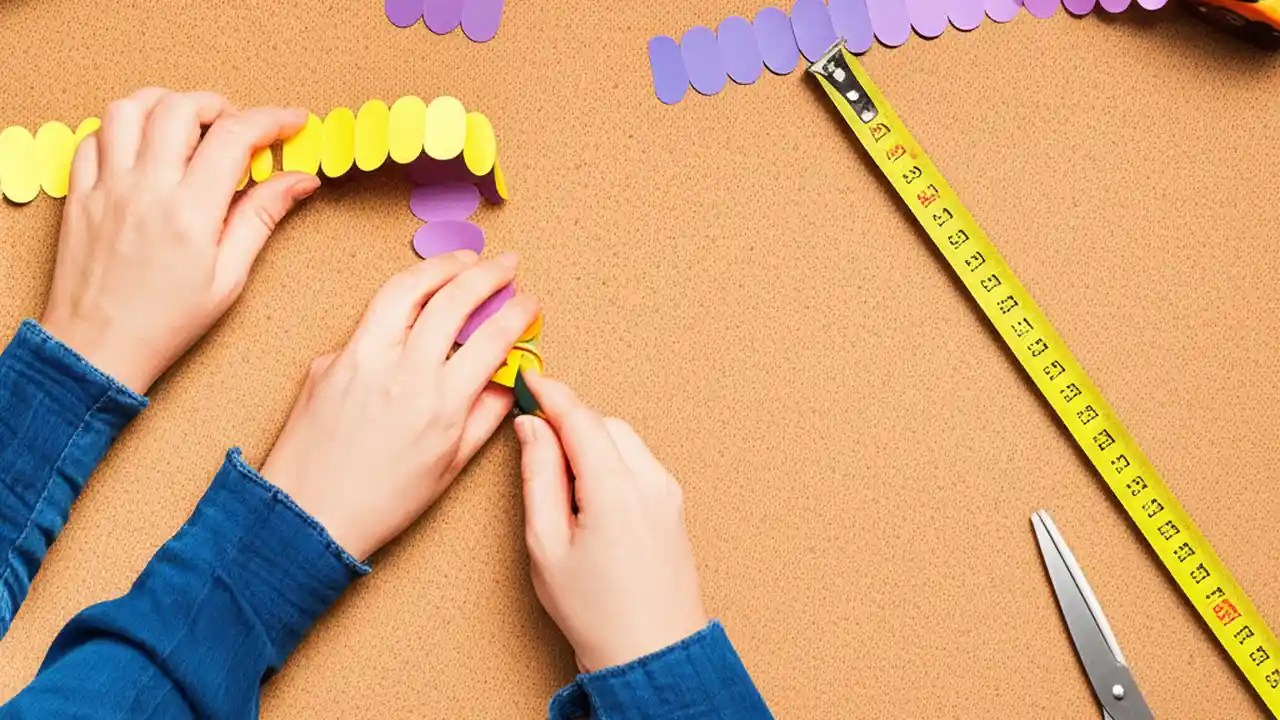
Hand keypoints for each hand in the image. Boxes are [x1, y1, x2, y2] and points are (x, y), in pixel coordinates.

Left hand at [40, 87, 318, 393]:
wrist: (99, 349)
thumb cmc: (167, 322)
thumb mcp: (229, 277)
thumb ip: (261, 218)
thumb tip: (301, 180)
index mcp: (190, 212)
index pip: (234, 136)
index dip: (271, 119)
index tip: (291, 121)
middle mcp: (145, 189)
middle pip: (180, 107)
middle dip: (219, 105)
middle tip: (237, 128)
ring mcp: (106, 187)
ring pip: (129, 108)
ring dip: (165, 103)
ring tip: (187, 126)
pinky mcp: (80, 193)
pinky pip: (93, 137)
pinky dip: (122, 129)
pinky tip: (143, 150)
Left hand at [260, 251, 538, 560]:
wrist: (308, 517)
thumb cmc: (380, 502)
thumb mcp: (450, 467)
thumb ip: (484, 417)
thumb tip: (509, 381)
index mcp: (440, 404)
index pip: (492, 337)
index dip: (517, 311)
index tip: (528, 301)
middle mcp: (403, 373)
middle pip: (453, 299)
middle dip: (486, 272)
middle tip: (504, 263)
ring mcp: (362, 360)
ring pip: (404, 289)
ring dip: (439, 266)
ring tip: (461, 260)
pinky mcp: (331, 359)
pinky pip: (369, 322)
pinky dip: (396, 307)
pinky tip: (411, 311)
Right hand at [515, 374, 708, 672]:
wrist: (652, 653)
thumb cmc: (595, 610)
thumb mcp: (546, 544)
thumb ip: (538, 477)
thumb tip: (532, 429)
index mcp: (615, 488)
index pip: (581, 417)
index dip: (551, 392)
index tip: (529, 376)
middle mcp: (649, 481)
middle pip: (604, 424)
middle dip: (569, 420)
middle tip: (534, 437)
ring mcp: (667, 493)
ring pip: (624, 440)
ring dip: (591, 440)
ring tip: (560, 480)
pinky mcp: (673, 506)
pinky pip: (638, 462)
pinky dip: (610, 460)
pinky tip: (589, 495)